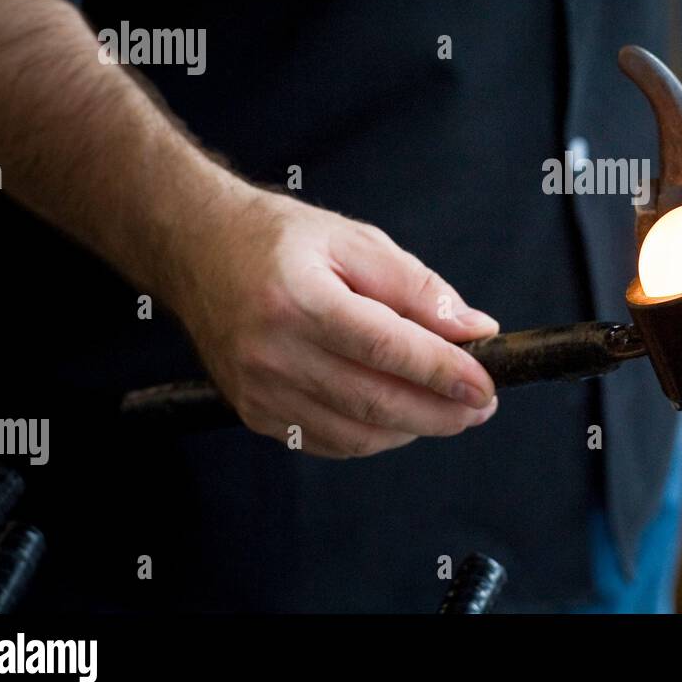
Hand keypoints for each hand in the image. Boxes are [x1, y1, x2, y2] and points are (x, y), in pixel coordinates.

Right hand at [172, 187, 500, 457]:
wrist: (197, 250)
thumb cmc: (278, 239)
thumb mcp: (355, 241)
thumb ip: (418, 287)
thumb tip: (475, 330)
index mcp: (299, 299)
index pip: (387, 349)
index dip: (443, 372)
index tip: (485, 383)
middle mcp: (273, 351)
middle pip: (374, 401)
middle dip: (441, 411)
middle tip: (481, 406)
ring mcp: (259, 389)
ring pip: (356, 433)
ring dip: (413, 428)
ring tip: (448, 408)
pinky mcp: (254, 413)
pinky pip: (328, 441)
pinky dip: (374, 436)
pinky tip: (399, 413)